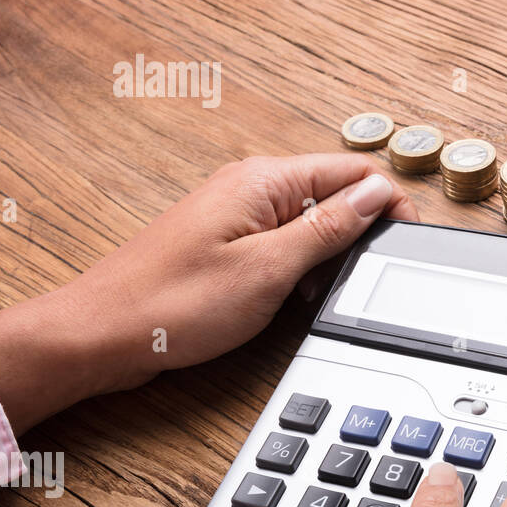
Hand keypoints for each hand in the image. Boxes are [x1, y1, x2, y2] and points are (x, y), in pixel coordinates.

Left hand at [0, 153, 416, 433]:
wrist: (100, 335)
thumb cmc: (171, 306)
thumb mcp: (270, 270)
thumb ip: (329, 228)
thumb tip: (377, 196)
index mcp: (265, 180)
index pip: (355, 171)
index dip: (390, 204)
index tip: (406, 242)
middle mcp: (253, 187)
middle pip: (336, 193)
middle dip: (359, 233)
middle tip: (359, 278)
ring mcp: (239, 214)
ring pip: (313, 221)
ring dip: (329, 256)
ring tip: (316, 293)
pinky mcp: (229, 242)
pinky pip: (287, 243)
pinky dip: (301, 269)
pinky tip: (292, 299)